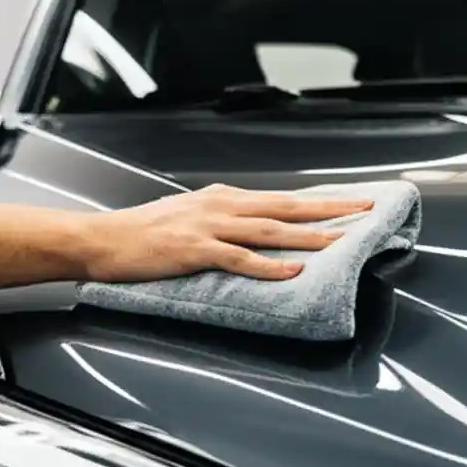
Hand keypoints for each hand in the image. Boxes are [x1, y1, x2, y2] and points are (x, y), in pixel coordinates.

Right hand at [80, 184, 373, 281]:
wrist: (102, 240)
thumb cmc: (144, 233)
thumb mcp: (191, 216)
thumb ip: (226, 221)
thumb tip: (258, 228)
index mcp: (223, 198)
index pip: (281, 198)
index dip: (319, 200)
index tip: (350, 201)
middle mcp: (221, 206)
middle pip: (286, 206)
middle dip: (329, 209)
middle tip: (364, 209)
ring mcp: (208, 226)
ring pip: (270, 229)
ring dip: (308, 236)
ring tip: (340, 241)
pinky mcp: (194, 250)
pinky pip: (239, 258)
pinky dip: (268, 264)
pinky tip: (291, 268)